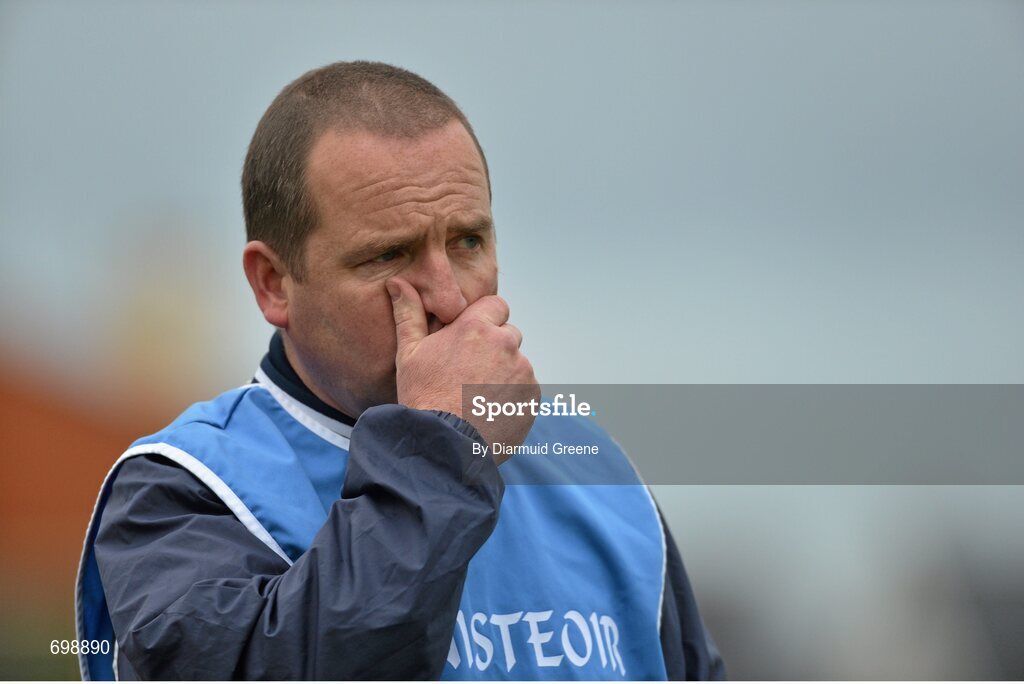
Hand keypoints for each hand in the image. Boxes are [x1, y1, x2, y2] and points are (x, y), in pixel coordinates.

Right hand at [386, 277, 538, 461]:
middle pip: (508, 335)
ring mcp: (523, 372)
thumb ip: (408, 313)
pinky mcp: (532, 398)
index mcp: (477, 327)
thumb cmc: (422, 397)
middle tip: (468, 374)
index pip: (496, 306)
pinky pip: (525, 390)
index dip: (483, 321)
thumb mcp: (408, 352)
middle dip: (494, 349)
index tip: (469, 341)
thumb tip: (397, 282)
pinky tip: (489, 411)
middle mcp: (506, 344)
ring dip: (503, 374)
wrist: (442, 446)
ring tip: (476, 398)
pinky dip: (512, 398)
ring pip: (517, 364)